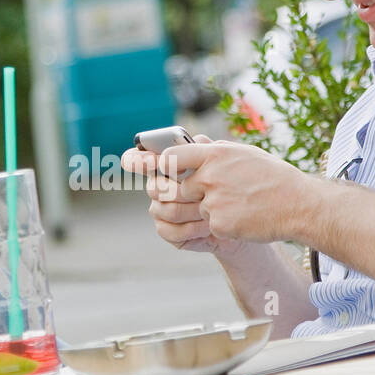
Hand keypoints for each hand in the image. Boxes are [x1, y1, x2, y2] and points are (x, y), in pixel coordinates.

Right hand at [122, 134, 233, 254]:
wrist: (240, 216)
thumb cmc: (227, 184)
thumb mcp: (218, 160)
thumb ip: (201, 148)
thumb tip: (190, 143)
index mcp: (164, 164)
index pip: (135, 158)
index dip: (137, 159)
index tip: (152, 161)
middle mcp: (158, 186)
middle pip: (153, 187)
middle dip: (180, 191)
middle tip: (203, 193)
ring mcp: (160, 209)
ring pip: (165, 210)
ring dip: (193, 210)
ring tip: (212, 209)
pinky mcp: (167, 230)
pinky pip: (170, 230)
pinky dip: (193, 228)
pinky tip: (207, 226)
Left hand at [143, 137, 304, 244]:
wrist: (299, 205)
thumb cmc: (275, 178)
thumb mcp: (245, 153)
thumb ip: (217, 150)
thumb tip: (199, 143)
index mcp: (216, 154)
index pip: (171, 156)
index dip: (159, 164)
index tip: (150, 166)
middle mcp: (210, 176)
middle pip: (175, 188)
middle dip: (182, 194)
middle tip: (195, 194)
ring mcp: (213, 202)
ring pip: (195, 209)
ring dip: (208, 210)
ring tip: (235, 204)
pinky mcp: (218, 225)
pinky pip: (209, 226)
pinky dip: (223, 225)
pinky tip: (243, 218)